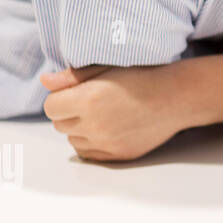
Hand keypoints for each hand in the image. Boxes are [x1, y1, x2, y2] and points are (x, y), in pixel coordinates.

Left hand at [39, 63, 185, 160]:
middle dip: (69, 113)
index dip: (62, 98)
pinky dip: (92, 143)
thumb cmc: (143, 76)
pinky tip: (108, 129)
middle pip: (59, 125)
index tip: (77, 92)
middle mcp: (94, 125)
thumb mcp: (108, 67)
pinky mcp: (118, 155)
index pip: (51, 107)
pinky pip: (89, 154)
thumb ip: (73, 76)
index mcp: (88, 99)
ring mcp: (107, 143)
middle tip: (92, 102)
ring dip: (80, 129)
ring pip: (73, 140)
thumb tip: (45, 81)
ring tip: (102, 115)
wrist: (177, 97)